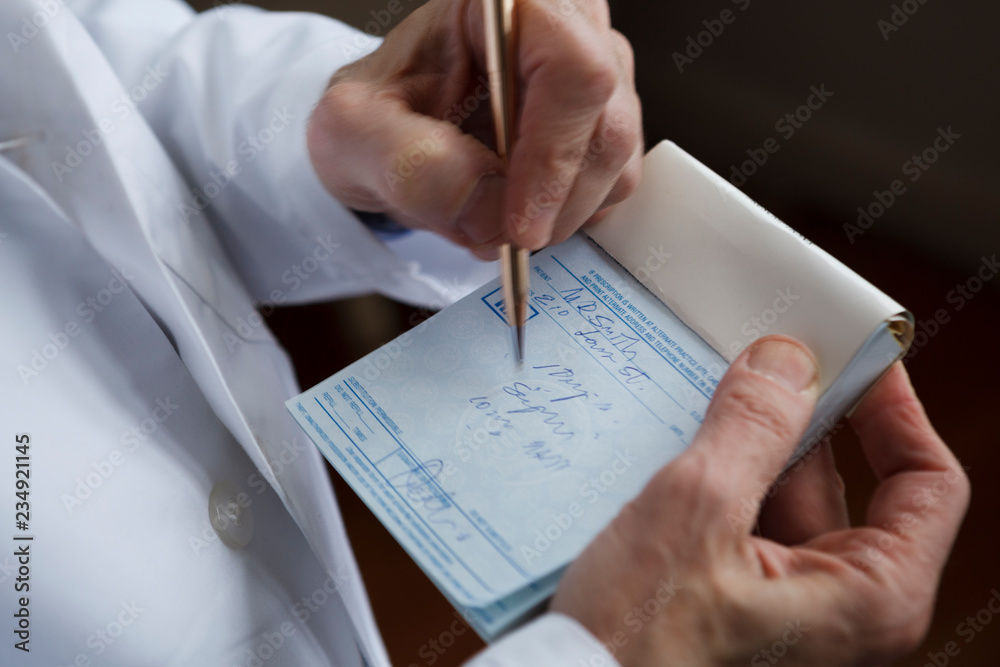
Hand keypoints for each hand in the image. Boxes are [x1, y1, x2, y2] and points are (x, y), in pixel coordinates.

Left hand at [307, 0, 642, 258]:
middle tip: (498, 234)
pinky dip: (567, 214)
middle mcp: (564, 22)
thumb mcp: (355, 134)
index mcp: (503, 2)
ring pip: (615, 159)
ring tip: (493, 215)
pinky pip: (614, 182)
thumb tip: (490, 212)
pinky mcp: (603, 119)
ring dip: (559, 212)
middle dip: (553, 200)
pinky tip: (519, 206)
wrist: (388, 130)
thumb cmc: (376, 112)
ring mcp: (594, 69)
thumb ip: (413, 167)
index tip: (519, 222)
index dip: (552, 154)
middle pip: (606, 122)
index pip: (571, 67)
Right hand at [551, 336, 968, 665]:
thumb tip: (786, 364)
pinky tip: (679, 452)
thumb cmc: (640, 646)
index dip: (896, 411)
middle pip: (840, 483)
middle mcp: (840, 608)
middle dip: (795, 421)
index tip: (858, 359)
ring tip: (700, 410)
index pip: (926, 483)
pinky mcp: (739, 603)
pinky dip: (718, 482)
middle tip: (755, 363)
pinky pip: (744, 522)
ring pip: (783, 498)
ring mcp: (788, 607)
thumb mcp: (698, 512)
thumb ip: (752, 427)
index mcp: (869, 599)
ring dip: (745, 448)